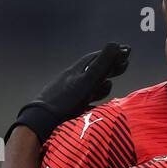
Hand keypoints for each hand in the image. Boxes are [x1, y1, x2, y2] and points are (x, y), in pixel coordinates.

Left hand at [6, 42, 130, 143]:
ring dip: (100, 85)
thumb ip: (101, 65)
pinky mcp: (66, 109)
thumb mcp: (86, 81)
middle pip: (93, 71)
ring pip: (88, 87)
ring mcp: (68, 95)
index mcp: (76, 72)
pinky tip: (95, 106)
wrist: (41, 123)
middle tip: (124, 65)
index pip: (96, 58)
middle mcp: (72, 81)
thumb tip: (115, 45)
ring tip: (110, 83)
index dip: (111, 54)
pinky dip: (92, 101)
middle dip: (109, 68)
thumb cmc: (64, 101)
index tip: (125, 51)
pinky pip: (83, 102)